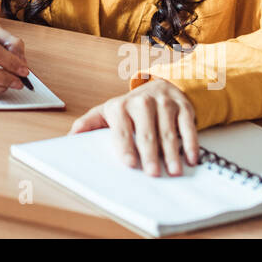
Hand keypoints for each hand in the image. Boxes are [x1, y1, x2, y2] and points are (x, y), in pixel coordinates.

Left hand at [69, 78, 198, 176]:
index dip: (125, 146)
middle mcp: (143, 102)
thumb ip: (89, 124)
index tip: (129, 163)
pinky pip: (188, 126)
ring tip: (173, 171)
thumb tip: (70, 138)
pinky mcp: (183, 107)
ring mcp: (164, 104)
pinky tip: (191, 159)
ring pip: (168, 132)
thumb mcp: (107, 112)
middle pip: (147, 133)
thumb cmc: (130, 107)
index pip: (122, 129)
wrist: (158, 87)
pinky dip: (191, 143)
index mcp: (120, 106)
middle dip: (150, 154)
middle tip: (153, 174)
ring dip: (172, 153)